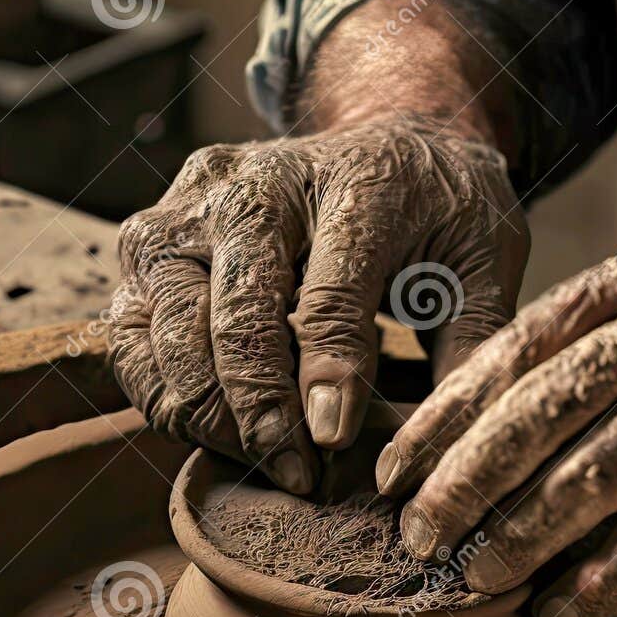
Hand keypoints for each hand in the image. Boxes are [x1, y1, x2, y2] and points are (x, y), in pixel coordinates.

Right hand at [107, 115, 526, 492]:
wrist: (380, 143)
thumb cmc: (435, 210)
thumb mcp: (486, 260)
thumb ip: (468, 345)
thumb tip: (421, 454)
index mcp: (353, 177)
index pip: (330, 291)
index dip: (328, 375)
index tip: (331, 443)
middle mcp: (250, 183)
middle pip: (232, 315)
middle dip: (260, 411)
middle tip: (299, 473)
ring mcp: (184, 210)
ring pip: (164, 334)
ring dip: (208, 415)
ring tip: (264, 456)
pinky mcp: (145, 245)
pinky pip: (130, 342)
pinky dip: (163, 398)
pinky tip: (219, 430)